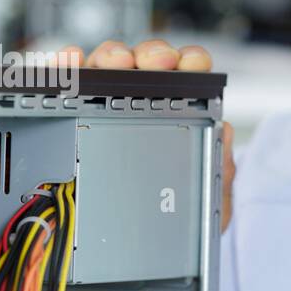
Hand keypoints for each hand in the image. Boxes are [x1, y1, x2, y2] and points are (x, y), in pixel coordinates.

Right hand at [59, 39, 234, 234]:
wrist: (158, 235)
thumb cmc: (186, 207)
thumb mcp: (212, 195)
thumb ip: (223, 167)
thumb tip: (225, 131)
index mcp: (183, 109)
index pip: (189, 75)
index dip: (192, 61)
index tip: (193, 64)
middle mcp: (145, 100)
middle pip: (145, 63)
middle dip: (152, 55)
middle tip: (157, 64)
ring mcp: (109, 103)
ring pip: (107, 66)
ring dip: (112, 57)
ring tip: (116, 63)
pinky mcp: (75, 111)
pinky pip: (68, 84)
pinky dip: (65, 68)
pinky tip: (69, 63)